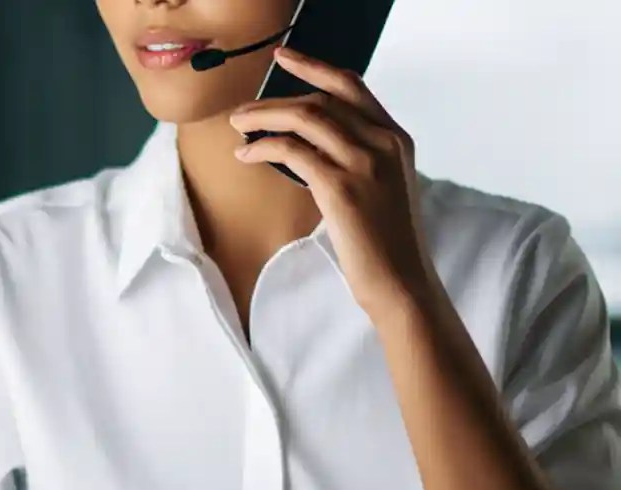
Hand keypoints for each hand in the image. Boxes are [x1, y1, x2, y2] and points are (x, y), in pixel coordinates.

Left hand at [227, 46, 437, 319]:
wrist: (401, 283)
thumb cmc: (385, 244)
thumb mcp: (382, 188)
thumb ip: (358, 159)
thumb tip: (310, 145)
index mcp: (396, 138)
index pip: (351, 86)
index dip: (314, 66)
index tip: (282, 58)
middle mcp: (384, 142)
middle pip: (321, 99)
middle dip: (275, 99)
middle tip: (242, 111)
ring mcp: (365, 162)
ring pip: (305, 117)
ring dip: (263, 117)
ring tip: (237, 126)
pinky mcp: (341, 187)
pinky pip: (291, 151)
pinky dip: (262, 148)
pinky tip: (246, 156)